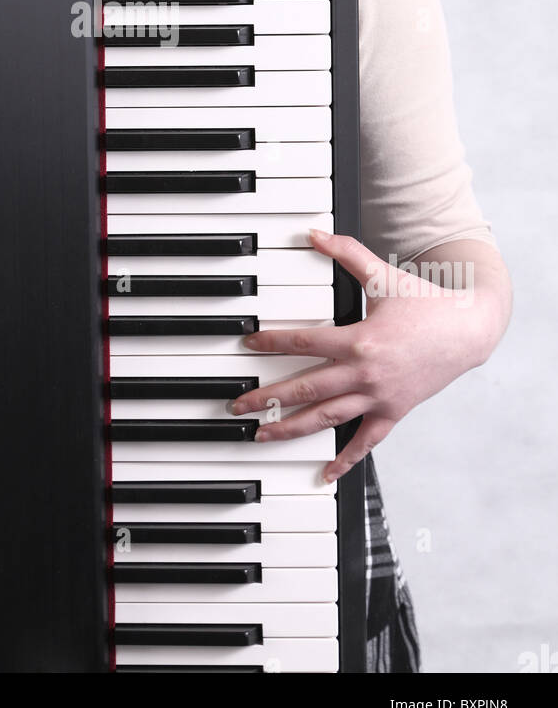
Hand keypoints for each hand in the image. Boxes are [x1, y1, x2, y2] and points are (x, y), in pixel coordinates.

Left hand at [228, 228, 492, 482]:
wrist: (468, 331)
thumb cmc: (426, 304)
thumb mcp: (383, 276)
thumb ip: (346, 254)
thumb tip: (315, 234)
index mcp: (360, 340)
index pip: (305, 342)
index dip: (272, 342)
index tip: (248, 344)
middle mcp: (366, 374)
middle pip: (306, 388)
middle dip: (268, 397)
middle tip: (238, 405)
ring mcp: (379, 397)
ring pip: (327, 418)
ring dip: (291, 428)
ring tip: (263, 434)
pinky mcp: (393, 412)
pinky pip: (366, 441)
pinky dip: (345, 459)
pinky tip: (325, 473)